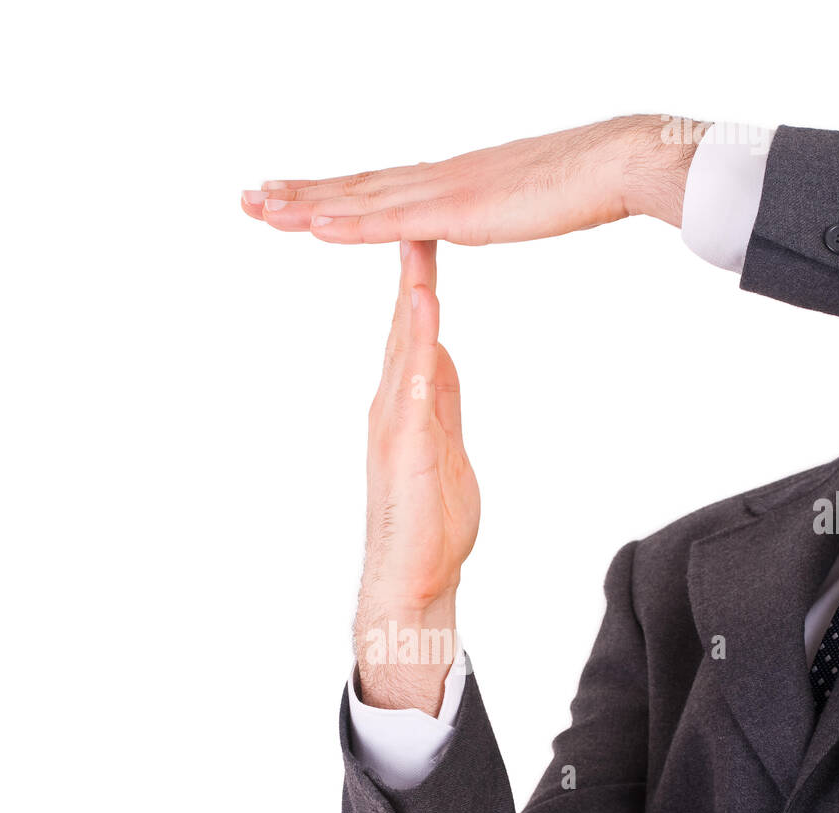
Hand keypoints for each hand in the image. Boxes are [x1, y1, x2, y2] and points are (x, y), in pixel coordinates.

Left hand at [241, 114, 703, 244]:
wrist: (614, 162)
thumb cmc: (581, 183)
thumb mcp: (522, 201)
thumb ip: (493, 207)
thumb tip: (483, 210)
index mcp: (450, 181)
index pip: (376, 186)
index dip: (330, 190)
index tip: (290, 193)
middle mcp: (436, 179)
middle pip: (354, 186)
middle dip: (298, 192)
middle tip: (249, 196)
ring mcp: (444, 192)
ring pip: (360, 199)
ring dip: (306, 204)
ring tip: (259, 207)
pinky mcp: (460, 210)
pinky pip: (393, 221)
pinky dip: (350, 222)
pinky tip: (314, 225)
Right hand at [354, 240, 478, 715]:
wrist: (414, 578)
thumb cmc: (431, 522)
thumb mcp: (446, 444)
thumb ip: (442, 400)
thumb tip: (442, 358)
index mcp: (406, 401)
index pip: (416, 326)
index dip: (421, 275)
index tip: (431, 226)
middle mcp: (392, 404)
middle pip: (404, 325)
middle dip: (409, 267)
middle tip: (413, 209)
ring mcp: (394, 425)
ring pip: (404, 349)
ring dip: (411, 298)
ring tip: (417, 248)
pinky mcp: (403, 449)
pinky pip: (413, 392)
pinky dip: (418, 353)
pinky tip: (426, 321)